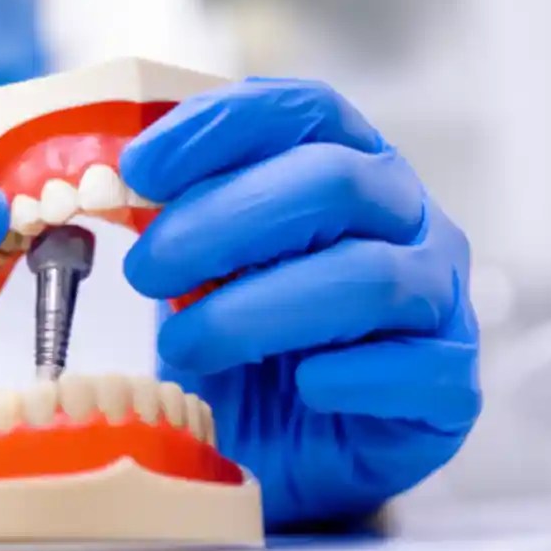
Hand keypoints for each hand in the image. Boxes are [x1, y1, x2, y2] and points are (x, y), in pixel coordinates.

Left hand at [118, 78, 479, 527]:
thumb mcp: (194, 264)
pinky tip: (297, 387)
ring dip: (255, 311)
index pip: (299, 108)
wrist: (285, 442)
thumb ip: (164, 215)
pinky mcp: (451, 381)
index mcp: (345, 162)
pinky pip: (416, 368)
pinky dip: (346, 377)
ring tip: (182, 345)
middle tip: (144, 270)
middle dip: (221, 222)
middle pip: (331, 182)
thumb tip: (99, 180)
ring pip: (367, 278)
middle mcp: (403, 215)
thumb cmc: (241, 334)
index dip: (216, 129)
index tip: (138, 169)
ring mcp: (437, 295)